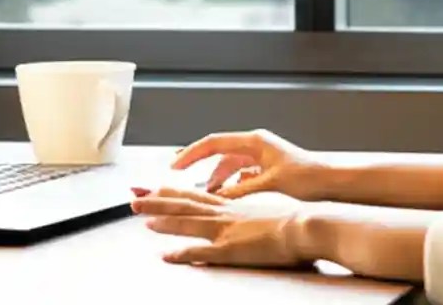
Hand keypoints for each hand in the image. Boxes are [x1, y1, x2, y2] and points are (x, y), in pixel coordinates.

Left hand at [131, 186, 311, 268]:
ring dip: (161, 220)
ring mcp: (226, 230)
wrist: (306, 225)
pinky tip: (166, 255)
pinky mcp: (230, 249)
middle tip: (135, 196)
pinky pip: (200, 252)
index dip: (174, 191)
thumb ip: (255, 212)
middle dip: (157, 200)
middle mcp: (226, 213)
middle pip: (185, 204)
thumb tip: (251, 214)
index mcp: (235, 206)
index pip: (197, 195)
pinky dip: (181, 253)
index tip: (156, 187)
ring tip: (141, 216)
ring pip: (186, 222)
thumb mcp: (270, 211)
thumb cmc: (296, 220)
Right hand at [172, 129, 326, 200]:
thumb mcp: (269, 184)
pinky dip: (231, 183)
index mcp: (254, 141)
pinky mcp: (267, 167)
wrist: (332, 182)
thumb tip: (216, 197)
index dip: (191, 153)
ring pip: (230, 164)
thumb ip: (241, 190)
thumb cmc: (307, 178)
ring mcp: (261, 155)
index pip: (214, 142)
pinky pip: (241, 172)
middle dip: (198, 161)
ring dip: (216, 177)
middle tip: (177, 170)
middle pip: (219, 150)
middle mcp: (256, 144)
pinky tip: (226, 195)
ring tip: (203, 192)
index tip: (175, 165)